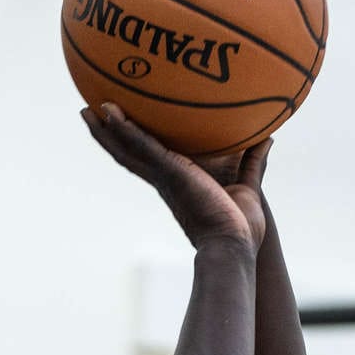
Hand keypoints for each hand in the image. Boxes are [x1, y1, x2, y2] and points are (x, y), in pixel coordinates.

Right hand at [82, 103, 268, 252]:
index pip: (147, 157)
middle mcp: (164, 179)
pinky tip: (110, 113)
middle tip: (89, 115)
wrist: (235, 244)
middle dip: (107, 136)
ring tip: (85, 110)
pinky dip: (125, 131)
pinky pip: (142, 148)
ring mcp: (164, 177)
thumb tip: (268, 137)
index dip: (131, 142)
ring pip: (126, 150)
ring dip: (105, 130)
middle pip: (127, 153)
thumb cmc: (241, 227)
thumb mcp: (248, 185)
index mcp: (177, 181)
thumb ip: (253, 161)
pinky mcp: (170, 174)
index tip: (120, 125)